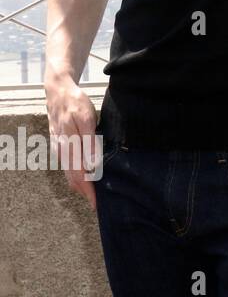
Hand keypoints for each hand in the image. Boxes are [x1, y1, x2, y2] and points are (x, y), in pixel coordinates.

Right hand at [44, 77, 99, 210]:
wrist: (58, 91)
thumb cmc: (74, 102)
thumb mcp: (85, 118)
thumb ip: (88, 140)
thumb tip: (92, 163)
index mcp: (68, 147)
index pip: (79, 177)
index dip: (88, 192)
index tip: (98, 205)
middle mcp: (62, 152)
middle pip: (73, 179)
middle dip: (86, 194)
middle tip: (100, 206)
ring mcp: (60, 149)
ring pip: (70, 174)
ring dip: (81, 186)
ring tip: (96, 195)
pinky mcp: (61, 145)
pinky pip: (68, 166)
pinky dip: (77, 176)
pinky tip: (86, 178)